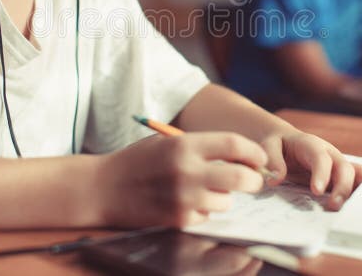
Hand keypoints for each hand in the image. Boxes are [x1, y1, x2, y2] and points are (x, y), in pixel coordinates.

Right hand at [99, 132, 267, 227]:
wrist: (102, 188)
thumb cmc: (138, 160)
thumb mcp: (168, 142)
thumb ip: (202, 147)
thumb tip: (243, 156)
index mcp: (184, 144)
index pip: (234, 144)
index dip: (253, 152)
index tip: (259, 159)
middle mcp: (186, 171)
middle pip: (241, 176)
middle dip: (253, 180)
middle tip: (253, 181)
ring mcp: (183, 198)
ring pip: (226, 201)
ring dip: (225, 197)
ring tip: (207, 190)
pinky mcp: (178, 220)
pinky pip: (207, 217)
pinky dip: (203, 211)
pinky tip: (185, 203)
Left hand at [259, 130, 361, 209]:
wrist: (287, 141)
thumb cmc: (278, 145)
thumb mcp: (269, 145)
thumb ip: (273, 160)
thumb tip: (276, 179)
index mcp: (311, 145)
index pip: (320, 157)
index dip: (321, 174)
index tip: (316, 191)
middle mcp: (330, 153)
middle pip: (344, 167)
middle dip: (341, 187)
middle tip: (332, 206)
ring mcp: (338, 165)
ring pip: (357, 173)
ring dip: (358, 191)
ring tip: (355, 210)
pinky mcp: (340, 176)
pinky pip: (357, 182)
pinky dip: (361, 192)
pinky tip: (361, 208)